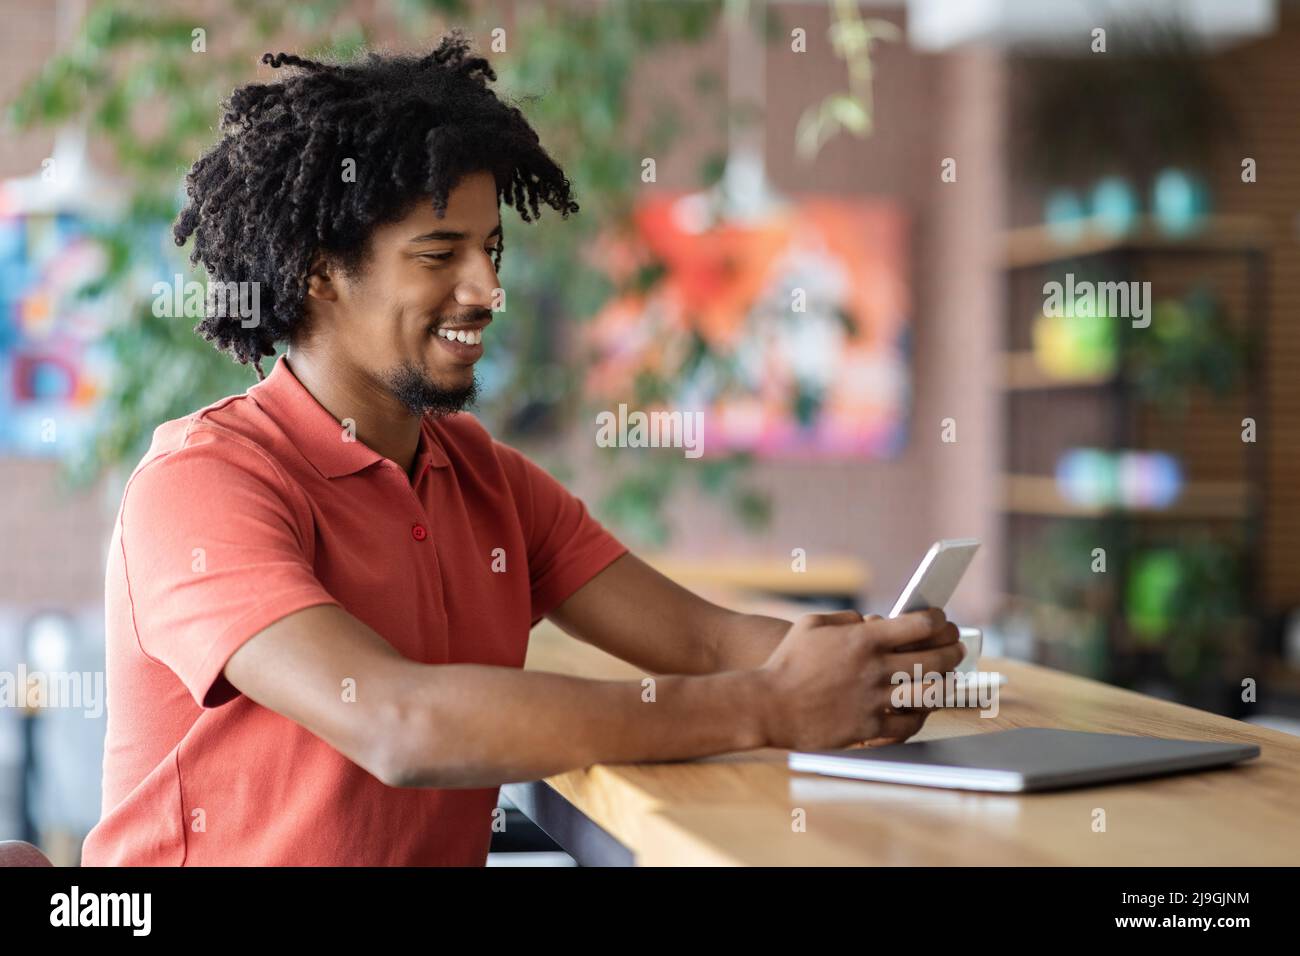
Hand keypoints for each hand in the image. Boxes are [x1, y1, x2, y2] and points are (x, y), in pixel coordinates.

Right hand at [757, 608, 962, 750]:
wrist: (768, 706)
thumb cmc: (786, 662)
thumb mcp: (812, 624)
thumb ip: (847, 618)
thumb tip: (874, 621)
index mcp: (862, 640)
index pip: (919, 624)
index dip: (938, 620)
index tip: (942, 620)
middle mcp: (874, 669)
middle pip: (934, 659)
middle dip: (953, 650)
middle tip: (958, 647)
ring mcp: (874, 701)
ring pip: (930, 693)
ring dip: (946, 683)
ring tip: (949, 677)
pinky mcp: (869, 727)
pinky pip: (910, 724)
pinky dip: (923, 714)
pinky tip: (924, 707)